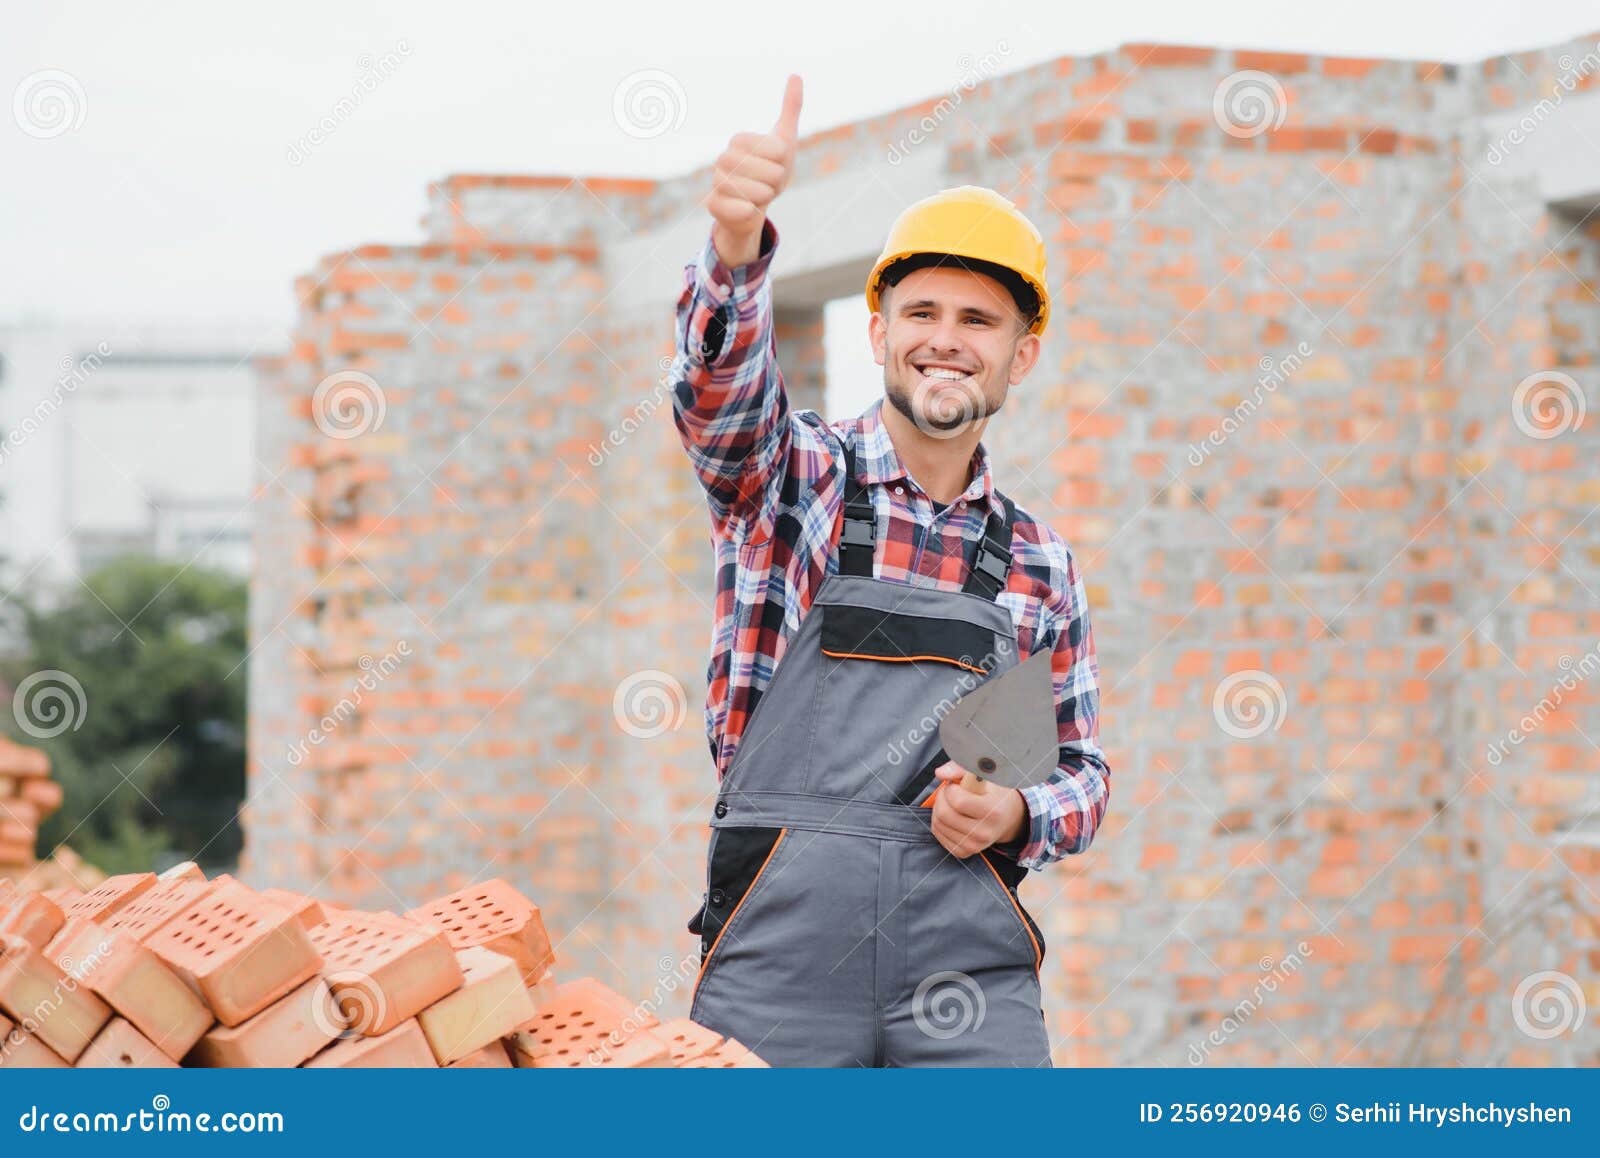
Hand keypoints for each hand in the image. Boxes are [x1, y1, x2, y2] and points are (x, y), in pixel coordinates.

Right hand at [707, 74, 801, 267]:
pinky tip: (749, 209)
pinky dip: (748, 211)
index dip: (783, 161)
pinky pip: (736, 209)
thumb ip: (791, 108)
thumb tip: (795, 75)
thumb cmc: (771, 169)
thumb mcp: (785, 140)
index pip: (775, 150)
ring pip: (753, 192)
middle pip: (767, 172)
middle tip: (769, 183)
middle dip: (776, 181)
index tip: (776, 163)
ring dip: (765, 196)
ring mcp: (716, 182)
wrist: (756, 204)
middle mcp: (722, 159)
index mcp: (738, 140)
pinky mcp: (713, 205)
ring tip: (761, 195)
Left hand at [929, 761, 1027, 858]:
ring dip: (938, 808)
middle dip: (941, 797)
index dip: (950, 789)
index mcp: (994, 812)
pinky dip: (938, 821)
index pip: (959, 802)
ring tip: (950, 801)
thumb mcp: (984, 775)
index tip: (955, 785)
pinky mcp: (964, 852)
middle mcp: (985, 833)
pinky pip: (938, 834)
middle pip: (945, 814)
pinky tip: (950, 814)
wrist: (1008, 817)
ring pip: (938, 824)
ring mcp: (974, 845)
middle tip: (949, 791)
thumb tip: (940, 773)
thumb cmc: (994, 792)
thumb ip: (960, 768)